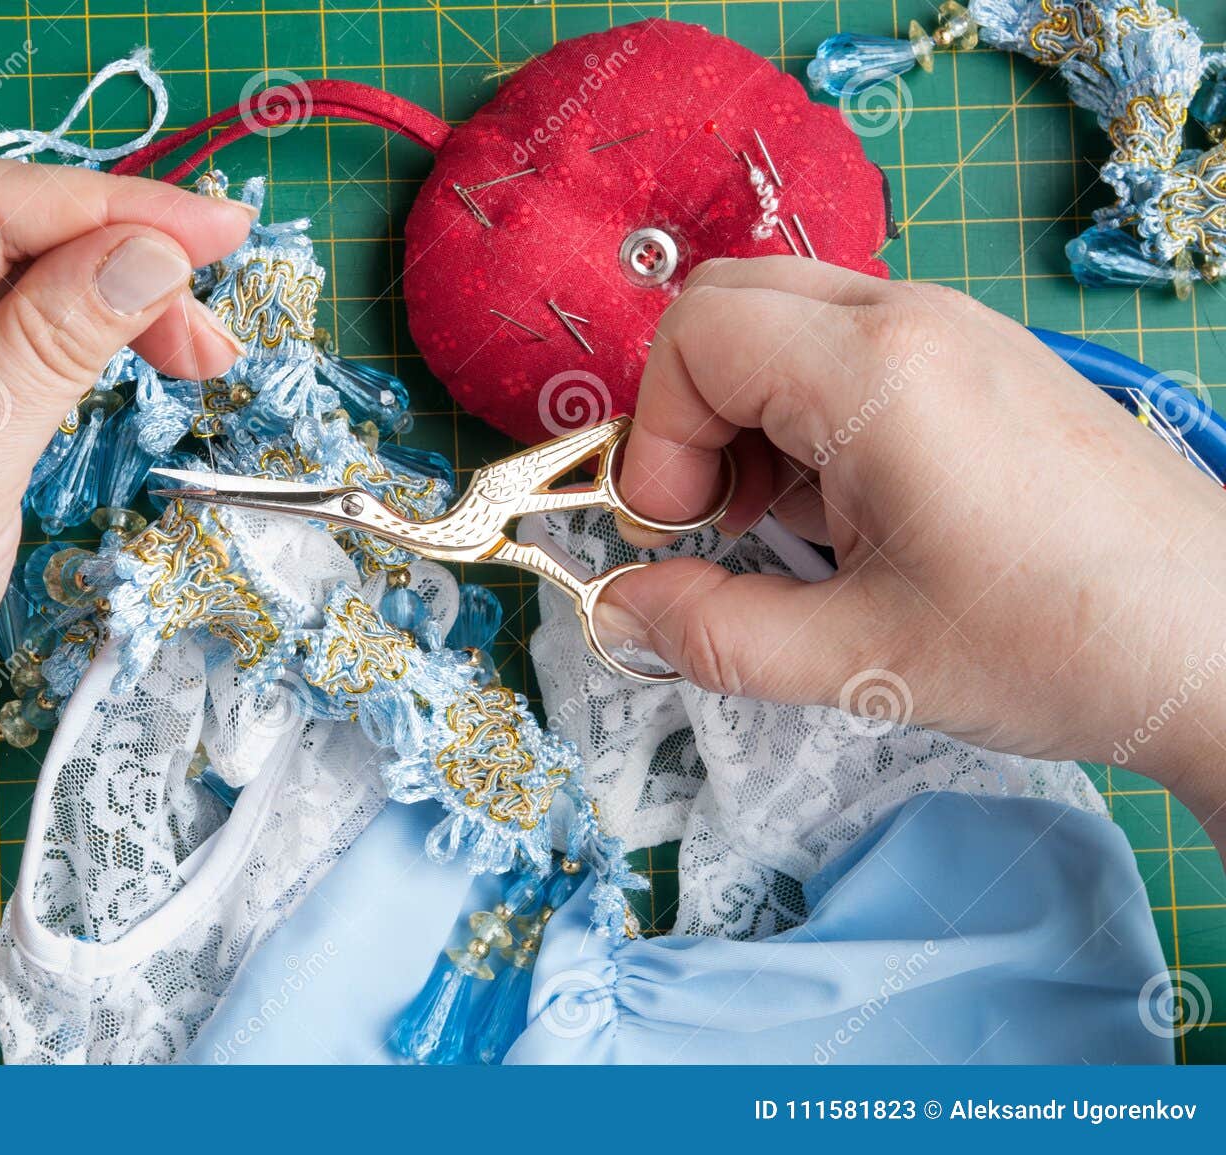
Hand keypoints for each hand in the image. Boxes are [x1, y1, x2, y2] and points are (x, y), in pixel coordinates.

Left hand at [0, 159, 251, 762]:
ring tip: (191, 358)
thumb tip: (151, 251)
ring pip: (0, 271)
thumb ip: (51, 344)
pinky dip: (60, 335)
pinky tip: (118, 358)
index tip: (226, 229)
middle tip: (213, 337)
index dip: (119, 208)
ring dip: (101, 302)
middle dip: (118, 263)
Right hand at [601, 257, 1225, 836]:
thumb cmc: (1062, 643)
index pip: (698, 334)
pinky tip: (838, 508)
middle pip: (731, 301)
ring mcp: (956, 329)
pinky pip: (849, 343)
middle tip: (706, 515)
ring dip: (744, 411)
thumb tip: (617, 611)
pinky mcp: (981, 358)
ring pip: (787, 318)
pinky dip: (804, 412)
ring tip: (774, 522)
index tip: (678, 529)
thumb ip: (714, 634)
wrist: (1221, 640)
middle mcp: (915, 318)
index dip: (656, 434)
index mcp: (879, 372)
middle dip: (686, 408)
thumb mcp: (861, 661)